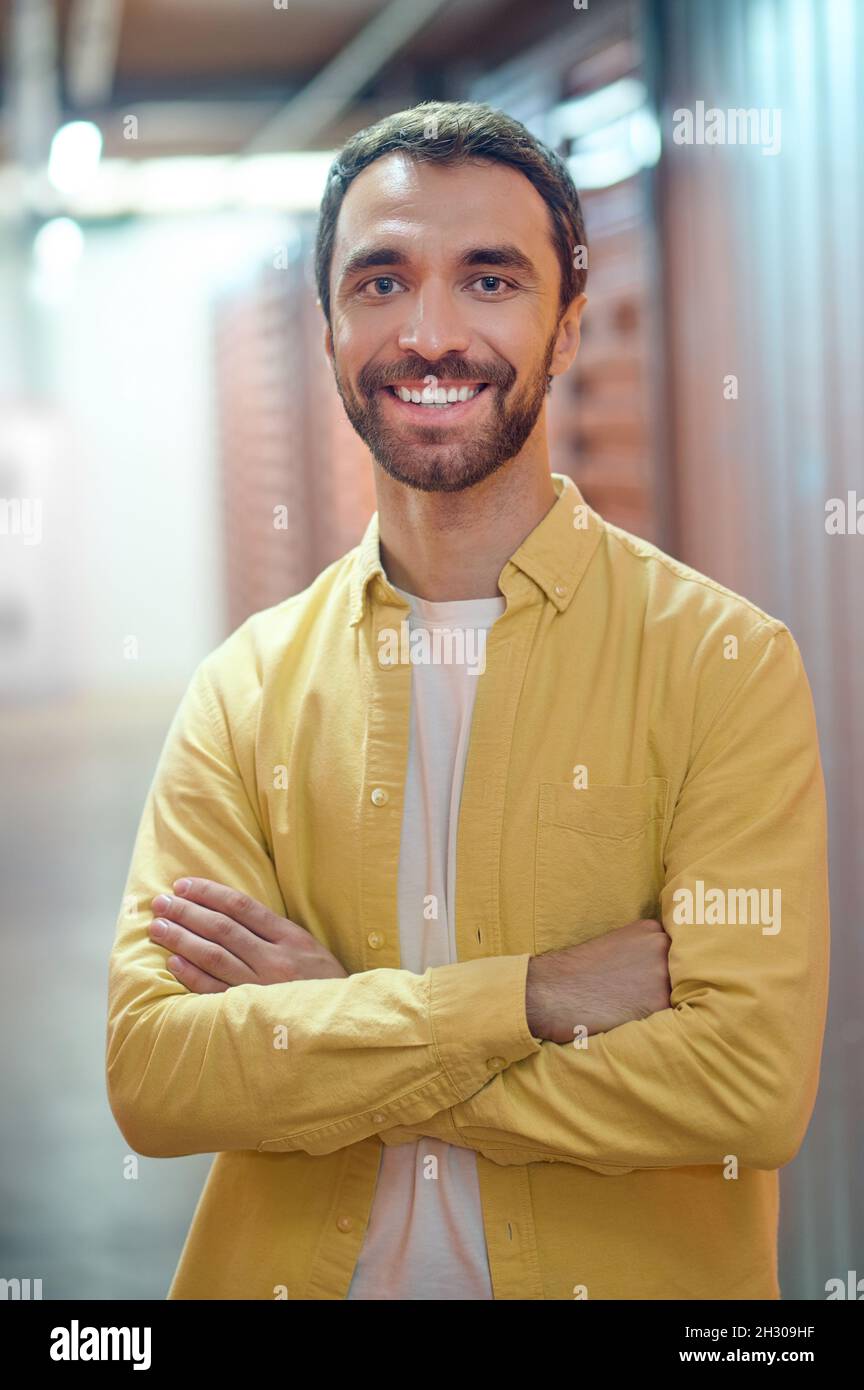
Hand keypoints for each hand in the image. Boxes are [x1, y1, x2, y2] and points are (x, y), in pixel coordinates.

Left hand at [148, 877, 347, 993]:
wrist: (343, 1024)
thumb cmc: (322, 983)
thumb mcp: (308, 948)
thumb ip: (273, 931)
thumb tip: (227, 911)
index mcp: (290, 937)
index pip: (241, 907)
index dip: (209, 893)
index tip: (183, 885)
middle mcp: (275, 959)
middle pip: (222, 929)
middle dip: (187, 912)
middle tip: (160, 903)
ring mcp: (262, 987)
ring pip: (214, 956)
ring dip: (182, 939)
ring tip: (158, 927)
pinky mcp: (252, 1012)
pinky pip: (215, 991)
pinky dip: (193, 975)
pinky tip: (173, 962)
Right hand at [526, 918, 670, 1043]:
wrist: (550, 992)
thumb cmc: (576, 974)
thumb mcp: (615, 947)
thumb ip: (644, 952)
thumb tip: (665, 973)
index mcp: (650, 930)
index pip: (680, 952)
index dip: (671, 969)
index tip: (656, 982)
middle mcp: (661, 946)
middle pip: (686, 972)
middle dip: (672, 987)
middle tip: (645, 1001)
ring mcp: (662, 973)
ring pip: (682, 996)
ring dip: (668, 1006)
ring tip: (638, 1013)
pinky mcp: (659, 1002)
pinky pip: (674, 1018)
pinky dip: (662, 1025)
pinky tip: (638, 1024)